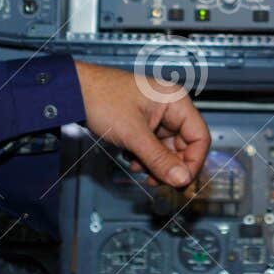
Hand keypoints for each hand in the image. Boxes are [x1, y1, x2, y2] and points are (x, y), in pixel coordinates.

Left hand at [74, 61, 210, 187]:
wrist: (73, 91)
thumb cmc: (102, 99)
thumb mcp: (134, 134)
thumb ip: (159, 159)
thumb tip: (181, 179)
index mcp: (176, 101)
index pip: (199, 137)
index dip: (193, 162)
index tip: (181, 182)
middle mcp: (170, 107)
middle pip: (184, 145)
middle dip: (170, 165)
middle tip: (156, 181)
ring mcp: (156, 114)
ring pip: (167, 148)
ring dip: (155, 163)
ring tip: (140, 170)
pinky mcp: (143, 122)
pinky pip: (153, 145)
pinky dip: (145, 157)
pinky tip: (131, 161)